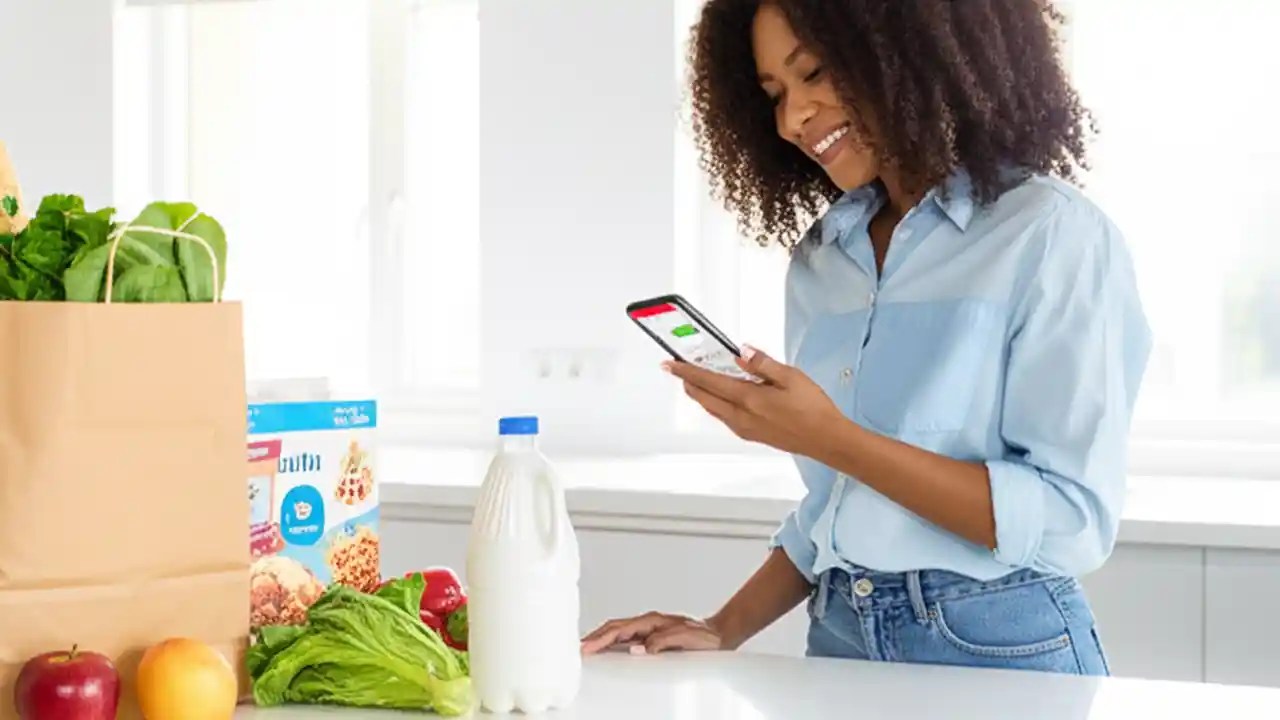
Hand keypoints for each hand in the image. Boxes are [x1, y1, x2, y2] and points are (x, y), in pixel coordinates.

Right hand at [580, 612, 726, 654]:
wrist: (720, 635)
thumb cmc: (706, 637)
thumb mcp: (686, 638)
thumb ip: (662, 641)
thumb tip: (639, 649)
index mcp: (653, 621)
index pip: (620, 629)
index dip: (601, 639)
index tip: (587, 647)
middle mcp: (649, 622)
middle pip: (614, 627)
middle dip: (595, 637)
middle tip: (578, 648)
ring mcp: (649, 628)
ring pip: (619, 631)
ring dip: (602, 639)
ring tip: (587, 648)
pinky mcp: (652, 635)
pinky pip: (627, 637)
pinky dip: (613, 642)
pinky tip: (608, 649)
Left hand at [666, 346, 846, 457]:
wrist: (825, 439)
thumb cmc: (812, 407)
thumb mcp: (790, 377)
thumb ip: (762, 364)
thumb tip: (740, 352)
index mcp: (747, 399)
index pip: (708, 381)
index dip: (686, 372)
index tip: (670, 364)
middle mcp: (740, 416)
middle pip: (704, 398)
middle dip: (689, 382)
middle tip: (680, 369)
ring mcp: (744, 428)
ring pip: (712, 409)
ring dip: (701, 394)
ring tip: (697, 381)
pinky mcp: (751, 435)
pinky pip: (724, 418)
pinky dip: (715, 404)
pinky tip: (721, 398)